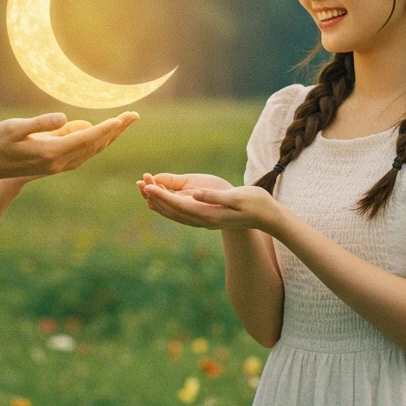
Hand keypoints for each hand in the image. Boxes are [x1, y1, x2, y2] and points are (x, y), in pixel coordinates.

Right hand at [0, 111, 139, 186]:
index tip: (123, 118)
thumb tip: (64, 118)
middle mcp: (58, 162)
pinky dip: (96, 143)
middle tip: (134, 115)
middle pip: (94, 145)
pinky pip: (82, 154)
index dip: (106, 128)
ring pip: (91, 151)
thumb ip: (40, 123)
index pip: (86, 139)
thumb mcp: (15, 128)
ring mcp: (57, 166)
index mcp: (51, 152)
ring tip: (124, 123)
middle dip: (116, 130)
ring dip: (109, 137)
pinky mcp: (54, 165)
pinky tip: (102, 136)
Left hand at [137, 172, 282, 231]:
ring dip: (159, 202)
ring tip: (144, 190)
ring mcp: (204, 221)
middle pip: (172, 210)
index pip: (179, 205)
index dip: (162, 195)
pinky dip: (168, 207)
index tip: (148, 186)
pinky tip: (162, 201)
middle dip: (155, 197)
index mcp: (208, 214)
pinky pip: (181, 214)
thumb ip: (214, 197)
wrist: (265, 217)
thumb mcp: (235, 197)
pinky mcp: (206, 218)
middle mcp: (203, 220)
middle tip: (139, 184)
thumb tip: (195, 195)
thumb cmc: (254, 203)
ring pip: (175, 213)